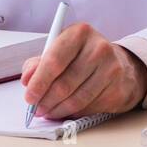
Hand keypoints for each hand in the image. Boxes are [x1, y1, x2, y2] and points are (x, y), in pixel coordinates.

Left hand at [20, 22, 146, 120]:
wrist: (119, 64)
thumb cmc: (83, 56)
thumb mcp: (59, 50)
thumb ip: (38, 63)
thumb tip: (27, 79)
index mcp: (80, 33)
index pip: (54, 61)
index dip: (39, 82)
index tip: (29, 96)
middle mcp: (98, 48)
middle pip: (64, 84)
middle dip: (46, 101)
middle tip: (36, 109)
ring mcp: (111, 69)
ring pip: (76, 100)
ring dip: (57, 110)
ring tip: (48, 112)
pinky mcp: (117, 88)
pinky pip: (89, 107)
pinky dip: (73, 113)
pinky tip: (67, 110)